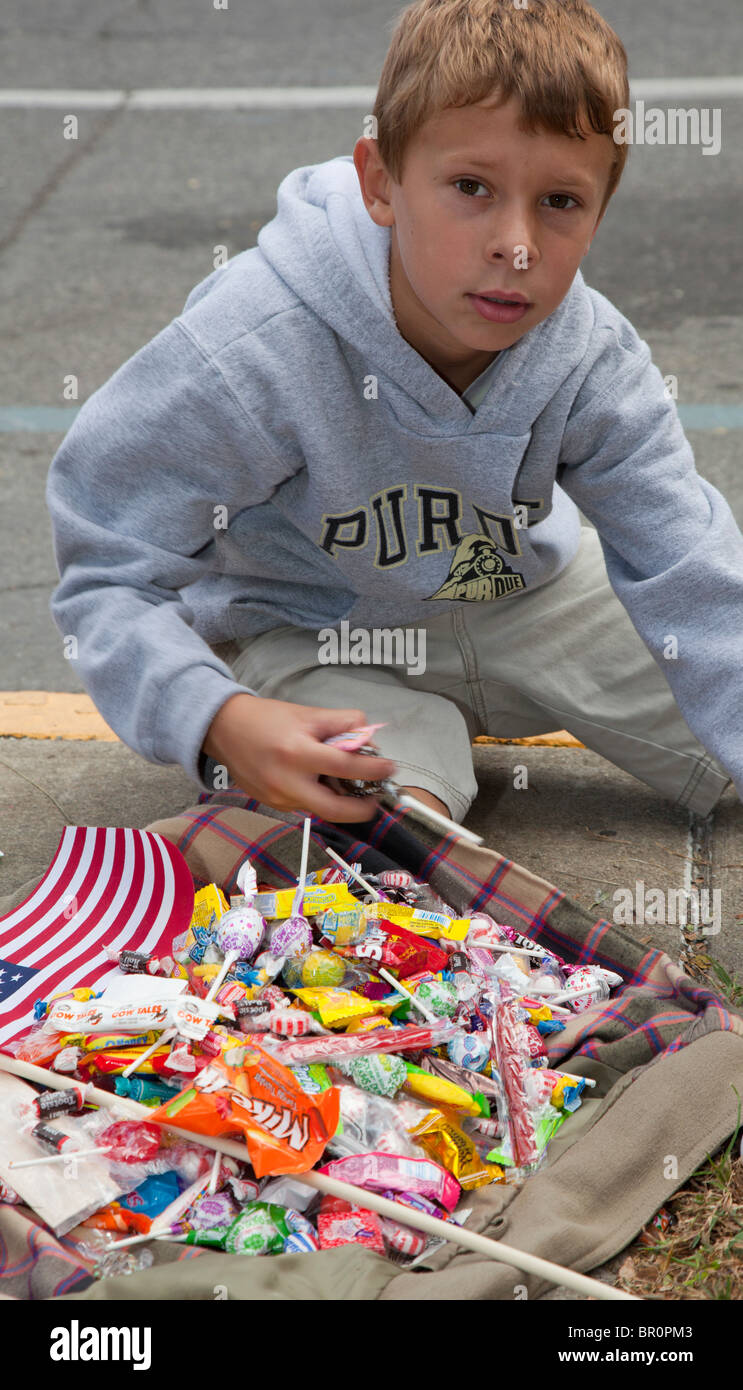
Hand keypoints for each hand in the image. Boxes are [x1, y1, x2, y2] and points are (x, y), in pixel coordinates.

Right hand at [202, 693, 397, 821]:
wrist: (224, 729)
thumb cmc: (268, 719)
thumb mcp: (308, 714)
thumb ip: (342, 724)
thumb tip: (370, 738)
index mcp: (297, 753)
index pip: (346, 767)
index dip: (373, 769)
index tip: (389, 767)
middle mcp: (286, 782)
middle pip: (335, 810)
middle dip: (361, 810)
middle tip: (376, 799)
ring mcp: (278, 798)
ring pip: (320, 809)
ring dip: (340, 802)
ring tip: (350, 786)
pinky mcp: (272, 805)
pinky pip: (305, 806)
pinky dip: (320, 797)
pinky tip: (323, 783)